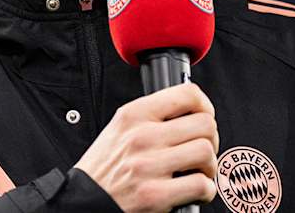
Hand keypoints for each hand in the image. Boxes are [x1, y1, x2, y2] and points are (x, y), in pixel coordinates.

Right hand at [74, 83, 218, 212]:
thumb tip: (189, 112)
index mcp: (133, 114)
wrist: (83, 200)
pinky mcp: (155, 195)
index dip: (205, 105)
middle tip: (202, 149)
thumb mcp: (119, 129)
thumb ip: (151, 117)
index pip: (187, 94)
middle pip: (204, 124)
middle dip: (211, 139)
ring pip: (206, 152)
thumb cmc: (103, 169)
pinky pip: (201, 185)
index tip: (205, 115)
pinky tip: (194, 191)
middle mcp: (142, 136)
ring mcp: (149, 166)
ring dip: (209, 166)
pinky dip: (205, 191)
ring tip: (198, 171)